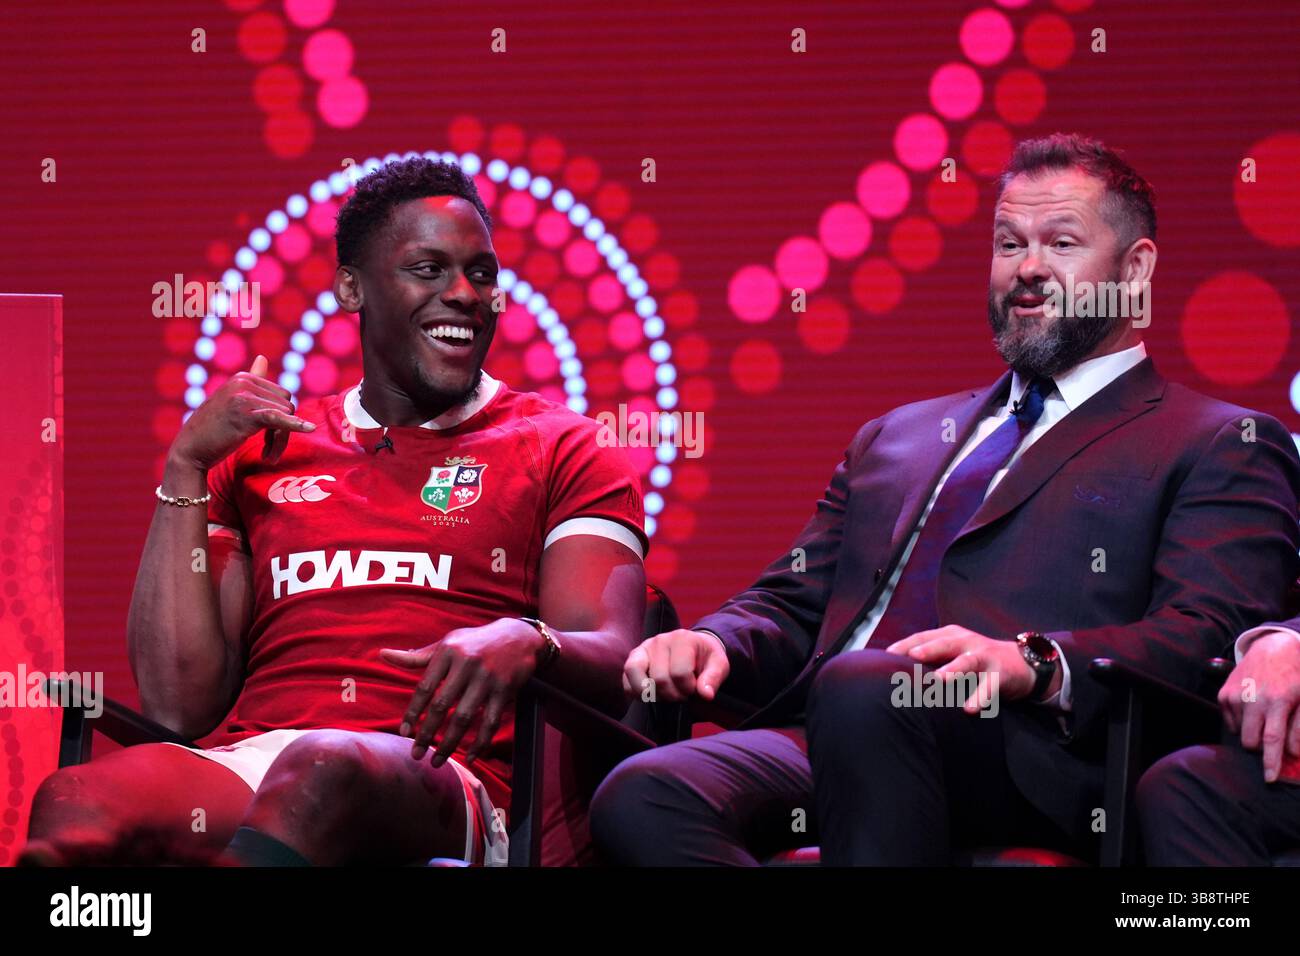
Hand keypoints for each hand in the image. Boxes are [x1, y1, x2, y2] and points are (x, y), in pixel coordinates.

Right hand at [169, 354, 314, 470]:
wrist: (190, 449)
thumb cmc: (212, 428)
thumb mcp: (233, 400)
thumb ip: (252, 382)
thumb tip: (263, 358)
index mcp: (243, 377)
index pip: (282, 395)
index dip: (281, 418)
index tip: (268, 437)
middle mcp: (243, 382)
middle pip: (287, 405)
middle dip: (283, 429)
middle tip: (268, 450)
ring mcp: (244, 397)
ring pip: (286, 416)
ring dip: (280, 440)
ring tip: (267, 455)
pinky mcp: (246, 414)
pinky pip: (278, 419)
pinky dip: (295, 425)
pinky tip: (310, 429)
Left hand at [380, 618, 546, 766]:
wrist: (519, 636)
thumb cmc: (474, 642)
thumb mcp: (447, 644)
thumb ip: (417, 657)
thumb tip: (383, 655)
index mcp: (448, 651)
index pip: (424, 687)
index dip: (412, 712)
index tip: (403, 733)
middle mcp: (467, 663)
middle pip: (441, 705)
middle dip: (427, 733)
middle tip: (416, 754)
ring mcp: (487, 677)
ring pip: (464, 718)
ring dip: (449, 743)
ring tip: (437, 762)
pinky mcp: (505, 689)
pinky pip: (490, 722)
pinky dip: (480, 743)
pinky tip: (470, 757)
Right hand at [622, 629, 729, 702]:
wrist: (696, 647)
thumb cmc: (706, 658)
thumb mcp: (719, 665)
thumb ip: (713, 679)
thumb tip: (705, 695)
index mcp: (682, 639)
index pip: (679, 673)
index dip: (688, 689)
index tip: (694, 689)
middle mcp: (660, 640)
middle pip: (659, 680)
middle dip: (673, 695)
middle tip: (682, 694)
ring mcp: (644, 648)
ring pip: (636, 677)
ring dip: (652, 695)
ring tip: (665, 695)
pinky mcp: (634, 658)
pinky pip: (625, 679)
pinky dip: (635, 692)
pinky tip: (650, 695)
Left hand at [886, 625, 1040, 714]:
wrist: (1022, 663)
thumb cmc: (977, 660)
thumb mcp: (953, 653)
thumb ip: (930, 659)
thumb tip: (893, 671)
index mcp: (950, 636)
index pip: (923, 637)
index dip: (904, 645)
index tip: (885, 656)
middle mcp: (966, 642)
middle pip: (943, 644)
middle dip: (927, 649)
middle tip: (910, 657)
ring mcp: (984, 656)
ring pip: (968, 661)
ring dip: (954, 669)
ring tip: (940, 680)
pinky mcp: (1001, 674)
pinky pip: (990, 687)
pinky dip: (980, 697)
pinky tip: (969, 709)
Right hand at [1218, 631, 1299, 782]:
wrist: (1274, 647)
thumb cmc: (1296, 675)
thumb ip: (1299, 727)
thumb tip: (1293, 752)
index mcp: (1277, 701)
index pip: (1272, 739)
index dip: (1271, 762)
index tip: (1269, 778)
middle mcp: (1252, 699)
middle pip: (1251, 741)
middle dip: (1261, 747)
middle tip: (1273, 736)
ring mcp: (1235, 695)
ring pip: (1239, 733)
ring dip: (1252, 732)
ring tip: (1264, 716)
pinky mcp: (1223, 693)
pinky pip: (1230, 721)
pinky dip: (1241, 722)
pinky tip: (1252, 709)